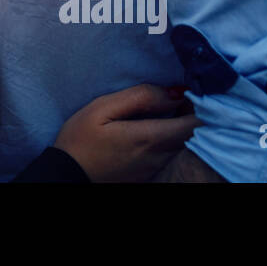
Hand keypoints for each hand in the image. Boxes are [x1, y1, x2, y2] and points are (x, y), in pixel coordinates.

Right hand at [51, 84, 198, 181]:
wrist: (66, 173)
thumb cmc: (80, 137)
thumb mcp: (102, 107)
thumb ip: (140, 97)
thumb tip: (174, 92)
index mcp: (149, 138)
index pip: (195, 124)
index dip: (200, 105)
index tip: (191, 91)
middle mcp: (159, 157)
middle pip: (193, 135)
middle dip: (192, 114)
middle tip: (180, 96)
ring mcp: (155, 168)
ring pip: (183, 145)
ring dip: (181, 127)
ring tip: (167, 109)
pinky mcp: (149, 175)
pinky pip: (170, 154)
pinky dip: (171, 139)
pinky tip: (154, 128)